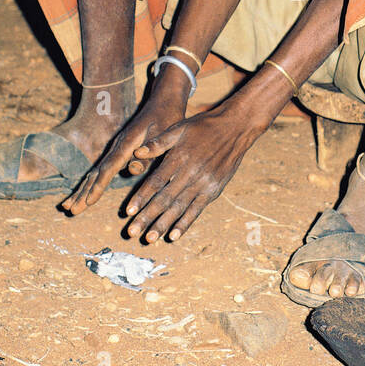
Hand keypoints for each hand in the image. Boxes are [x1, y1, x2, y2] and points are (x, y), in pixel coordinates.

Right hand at [62, 85, 186, 214]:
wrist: (163, 100)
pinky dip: (90, 184)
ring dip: (82, 190)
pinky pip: (101, 171)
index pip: (109, 168)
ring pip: (95, 173)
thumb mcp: (163, 134)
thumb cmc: (166, 118)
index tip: (89, 201)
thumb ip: (150, 152)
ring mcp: (116, 149)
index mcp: (127, 143)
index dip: (99, 186)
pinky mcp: (118, 151)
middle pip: (96, 173)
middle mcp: (117, 147)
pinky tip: (83, 195)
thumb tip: (133, 168)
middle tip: (70, 210)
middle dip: (83, 192)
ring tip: (68, 207)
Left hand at [124, 98, 261, 243]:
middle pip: (164, 199)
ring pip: (179, 208)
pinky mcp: (214, 190)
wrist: (236, 128)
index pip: (156, 182)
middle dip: (147, 217)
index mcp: (179, 157)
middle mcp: (190, 173)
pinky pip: (197, 210)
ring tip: (150, 238)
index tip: (128, 211)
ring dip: (163, 224)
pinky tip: (173, 235)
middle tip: (132, 232)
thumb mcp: (179, 129)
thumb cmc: (203, 127)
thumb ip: (158, 143)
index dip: (141, 197)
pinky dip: (185, 223)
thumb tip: (137, 152)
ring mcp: (203, 184)